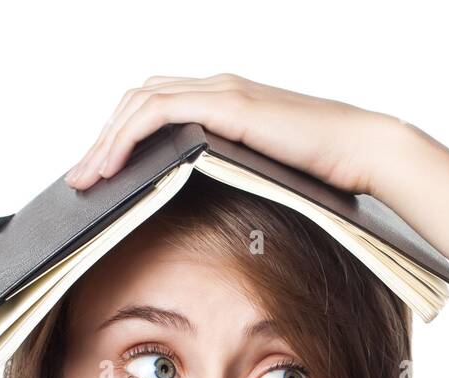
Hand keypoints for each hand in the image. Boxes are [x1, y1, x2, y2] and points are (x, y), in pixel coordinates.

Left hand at [63, 73, 401, 197]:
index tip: (105, 175)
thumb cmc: (331, 173)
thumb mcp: (272, 178)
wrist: (365, 151)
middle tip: (83, 181)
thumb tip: (216, 218)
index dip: (124, 137)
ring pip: (140, 102)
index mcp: (227, 102)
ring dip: (108, 140)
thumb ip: (241, 182)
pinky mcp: (227, 105)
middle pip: (138, 100)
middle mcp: (218, 88)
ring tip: (89, 179)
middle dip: (104, 139)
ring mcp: (222, 92)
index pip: (158, 106)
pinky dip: (128, 136)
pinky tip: (114, 166)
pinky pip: (158, 111)